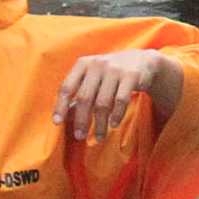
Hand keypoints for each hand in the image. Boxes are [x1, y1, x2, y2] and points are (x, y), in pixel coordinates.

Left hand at [53, 50, 176, 141]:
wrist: (141, 61)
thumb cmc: (110, 73)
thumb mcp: (93, 77)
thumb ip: (78, 92)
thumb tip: (64, 116)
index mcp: (83, 64)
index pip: (67, 87)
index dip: (61, 106)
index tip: (57, 122)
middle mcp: (97, 64)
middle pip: (84, 98)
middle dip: (81, 120)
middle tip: (80, 136)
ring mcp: (115, 69)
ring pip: (103, 103)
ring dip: (100, 124)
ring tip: (99, 137)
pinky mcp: (131, 76)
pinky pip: (121, 101)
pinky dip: (116, 115)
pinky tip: (113, 125)